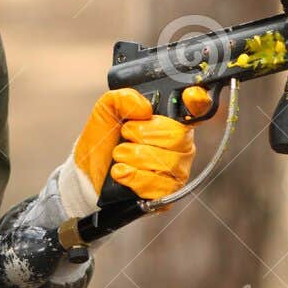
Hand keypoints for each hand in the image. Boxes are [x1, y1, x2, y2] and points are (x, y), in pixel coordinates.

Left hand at [58, 85, 211, 213]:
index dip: (199, 100)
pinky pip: (160, 185)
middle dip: (143, 135)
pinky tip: (122, 173)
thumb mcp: (105, 113)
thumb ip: (122, 99)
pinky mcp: (169, 193)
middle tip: (125, 136)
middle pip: (178, 135)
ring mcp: (178, 170)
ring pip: (167, 161)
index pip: (197, 107)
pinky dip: (134, 177)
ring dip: (133, 157)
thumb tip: (144, 108)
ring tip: (120, 156)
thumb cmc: (103, 144)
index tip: (190, 94)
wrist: (88, 176)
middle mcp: (181, 144)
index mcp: (170, 119)